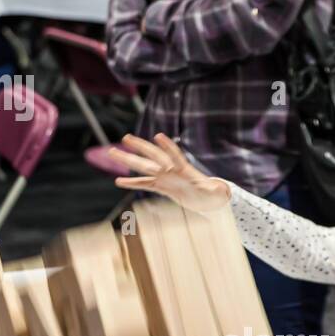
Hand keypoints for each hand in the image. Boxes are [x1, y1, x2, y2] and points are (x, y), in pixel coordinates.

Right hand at [108, 133, 230, 212]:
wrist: (207, 199)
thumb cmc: (213, 194)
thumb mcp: (216, 193)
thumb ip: (217, 190)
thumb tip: (221, 189)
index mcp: (183, 169)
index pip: (174, 155)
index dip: (167, 146)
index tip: (158, 136)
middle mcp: (170, 170)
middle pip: (152, 156)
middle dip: (139, 147)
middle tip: (125, 138)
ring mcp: (163, 177)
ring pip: (143, 166)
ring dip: (128, 159)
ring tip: (113, 152)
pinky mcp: (160, 186)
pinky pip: (143, 183)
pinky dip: (131, 182)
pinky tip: (118, 181)